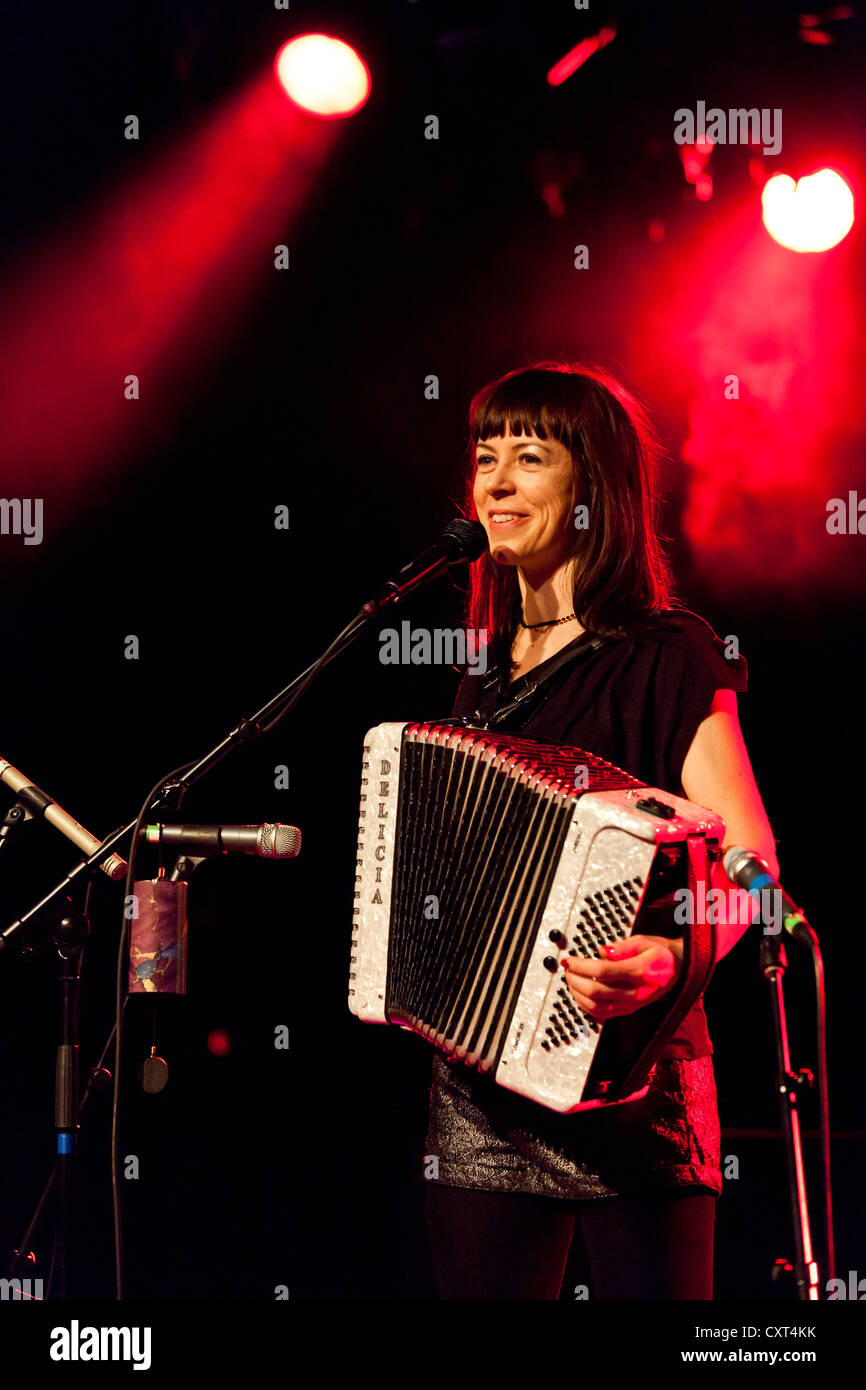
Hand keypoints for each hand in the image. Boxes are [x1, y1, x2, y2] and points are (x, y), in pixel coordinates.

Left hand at [561, 935, 683, 1019]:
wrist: (679, 969)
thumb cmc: (660, 953)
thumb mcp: (644, 941)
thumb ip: (622, 946)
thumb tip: (602, 952)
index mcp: (641, 971)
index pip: (604, 971)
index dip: (581, 966)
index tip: (569, 960)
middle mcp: (637, 992)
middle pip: (597, 991)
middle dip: (576, 979)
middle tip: (568, 969)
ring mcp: (633, 1004)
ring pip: (597, 1007)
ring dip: (578, 994)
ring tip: (571, 980)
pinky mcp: (629, 1010)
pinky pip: (603, 1015)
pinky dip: (586, 1007)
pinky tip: (580, 995)